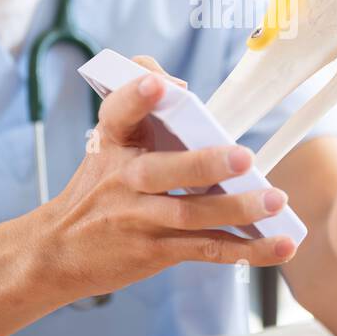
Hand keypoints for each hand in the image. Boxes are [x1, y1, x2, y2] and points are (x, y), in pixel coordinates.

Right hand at [35, 55, 296, 304]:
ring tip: (275, 201)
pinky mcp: (155, 250)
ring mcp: (139, 218)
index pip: (118, 112)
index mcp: (112, 143)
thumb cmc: (95, 189)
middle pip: (163, 171)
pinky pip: (206, 249)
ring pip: (191, 214)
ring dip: (237, 209)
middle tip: (243, 157)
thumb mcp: (106, 143)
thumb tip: (180, 86)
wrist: (56, 251)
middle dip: (204, 164)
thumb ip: (139, 107)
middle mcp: (123, 180)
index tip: (157, 84)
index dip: (136, 96)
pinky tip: (280, 246)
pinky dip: (247, 249)